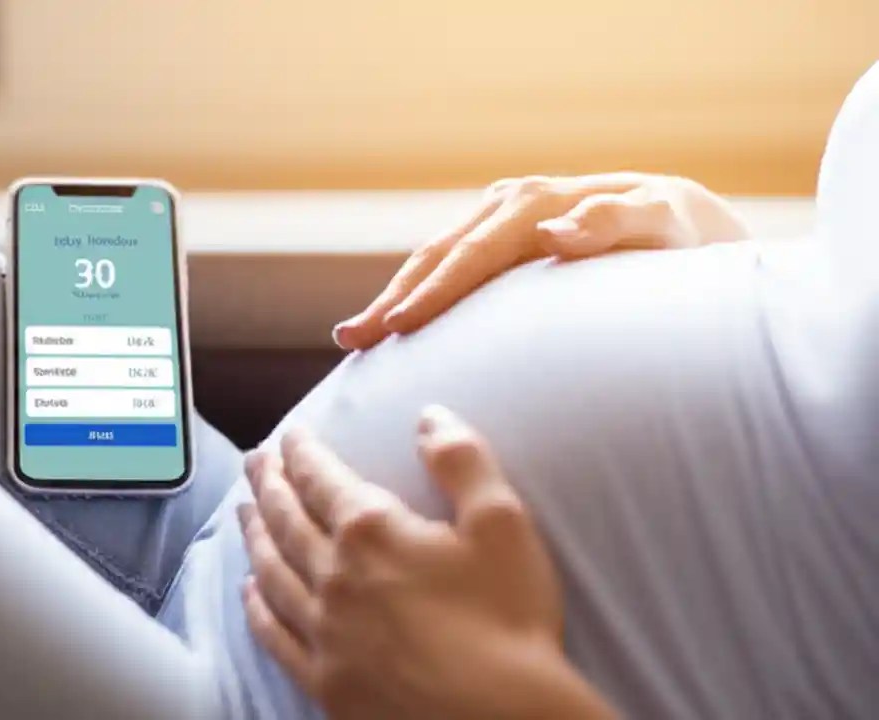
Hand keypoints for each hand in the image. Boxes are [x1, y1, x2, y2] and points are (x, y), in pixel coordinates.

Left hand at [239, 407, 615, 719]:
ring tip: (243, 513)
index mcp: (371, 532)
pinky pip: (275, 636)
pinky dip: (256, 608)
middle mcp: (333, 576)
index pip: (320, 478)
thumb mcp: (501, 523)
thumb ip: (462, 460)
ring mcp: (323, 631)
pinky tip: (249, 592)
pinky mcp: (324, 680)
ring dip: (255, 536)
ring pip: (272, 572)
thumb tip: (428, 415)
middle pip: (285, 519)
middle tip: (253, 461)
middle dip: (267, 484)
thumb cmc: (509, 620)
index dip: (301, 451)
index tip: (289, 435)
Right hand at [333, 173, 749, 348]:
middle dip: (393, 299)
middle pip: (438, 256)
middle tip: (352, 341)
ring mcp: (497, 219)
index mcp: (536, 202)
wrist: (684, 222)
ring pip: (433, 260)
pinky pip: (447, 266)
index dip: (433, 291)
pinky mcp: (495, 238)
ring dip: (394, 298)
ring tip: (354, 338)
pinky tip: (393, 324)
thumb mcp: (664, 224)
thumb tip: (553, 232)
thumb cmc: (678, 234)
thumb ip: (616, 223)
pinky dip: (416, 294)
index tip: (398, 327)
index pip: (472, 254)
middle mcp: (508, 203)